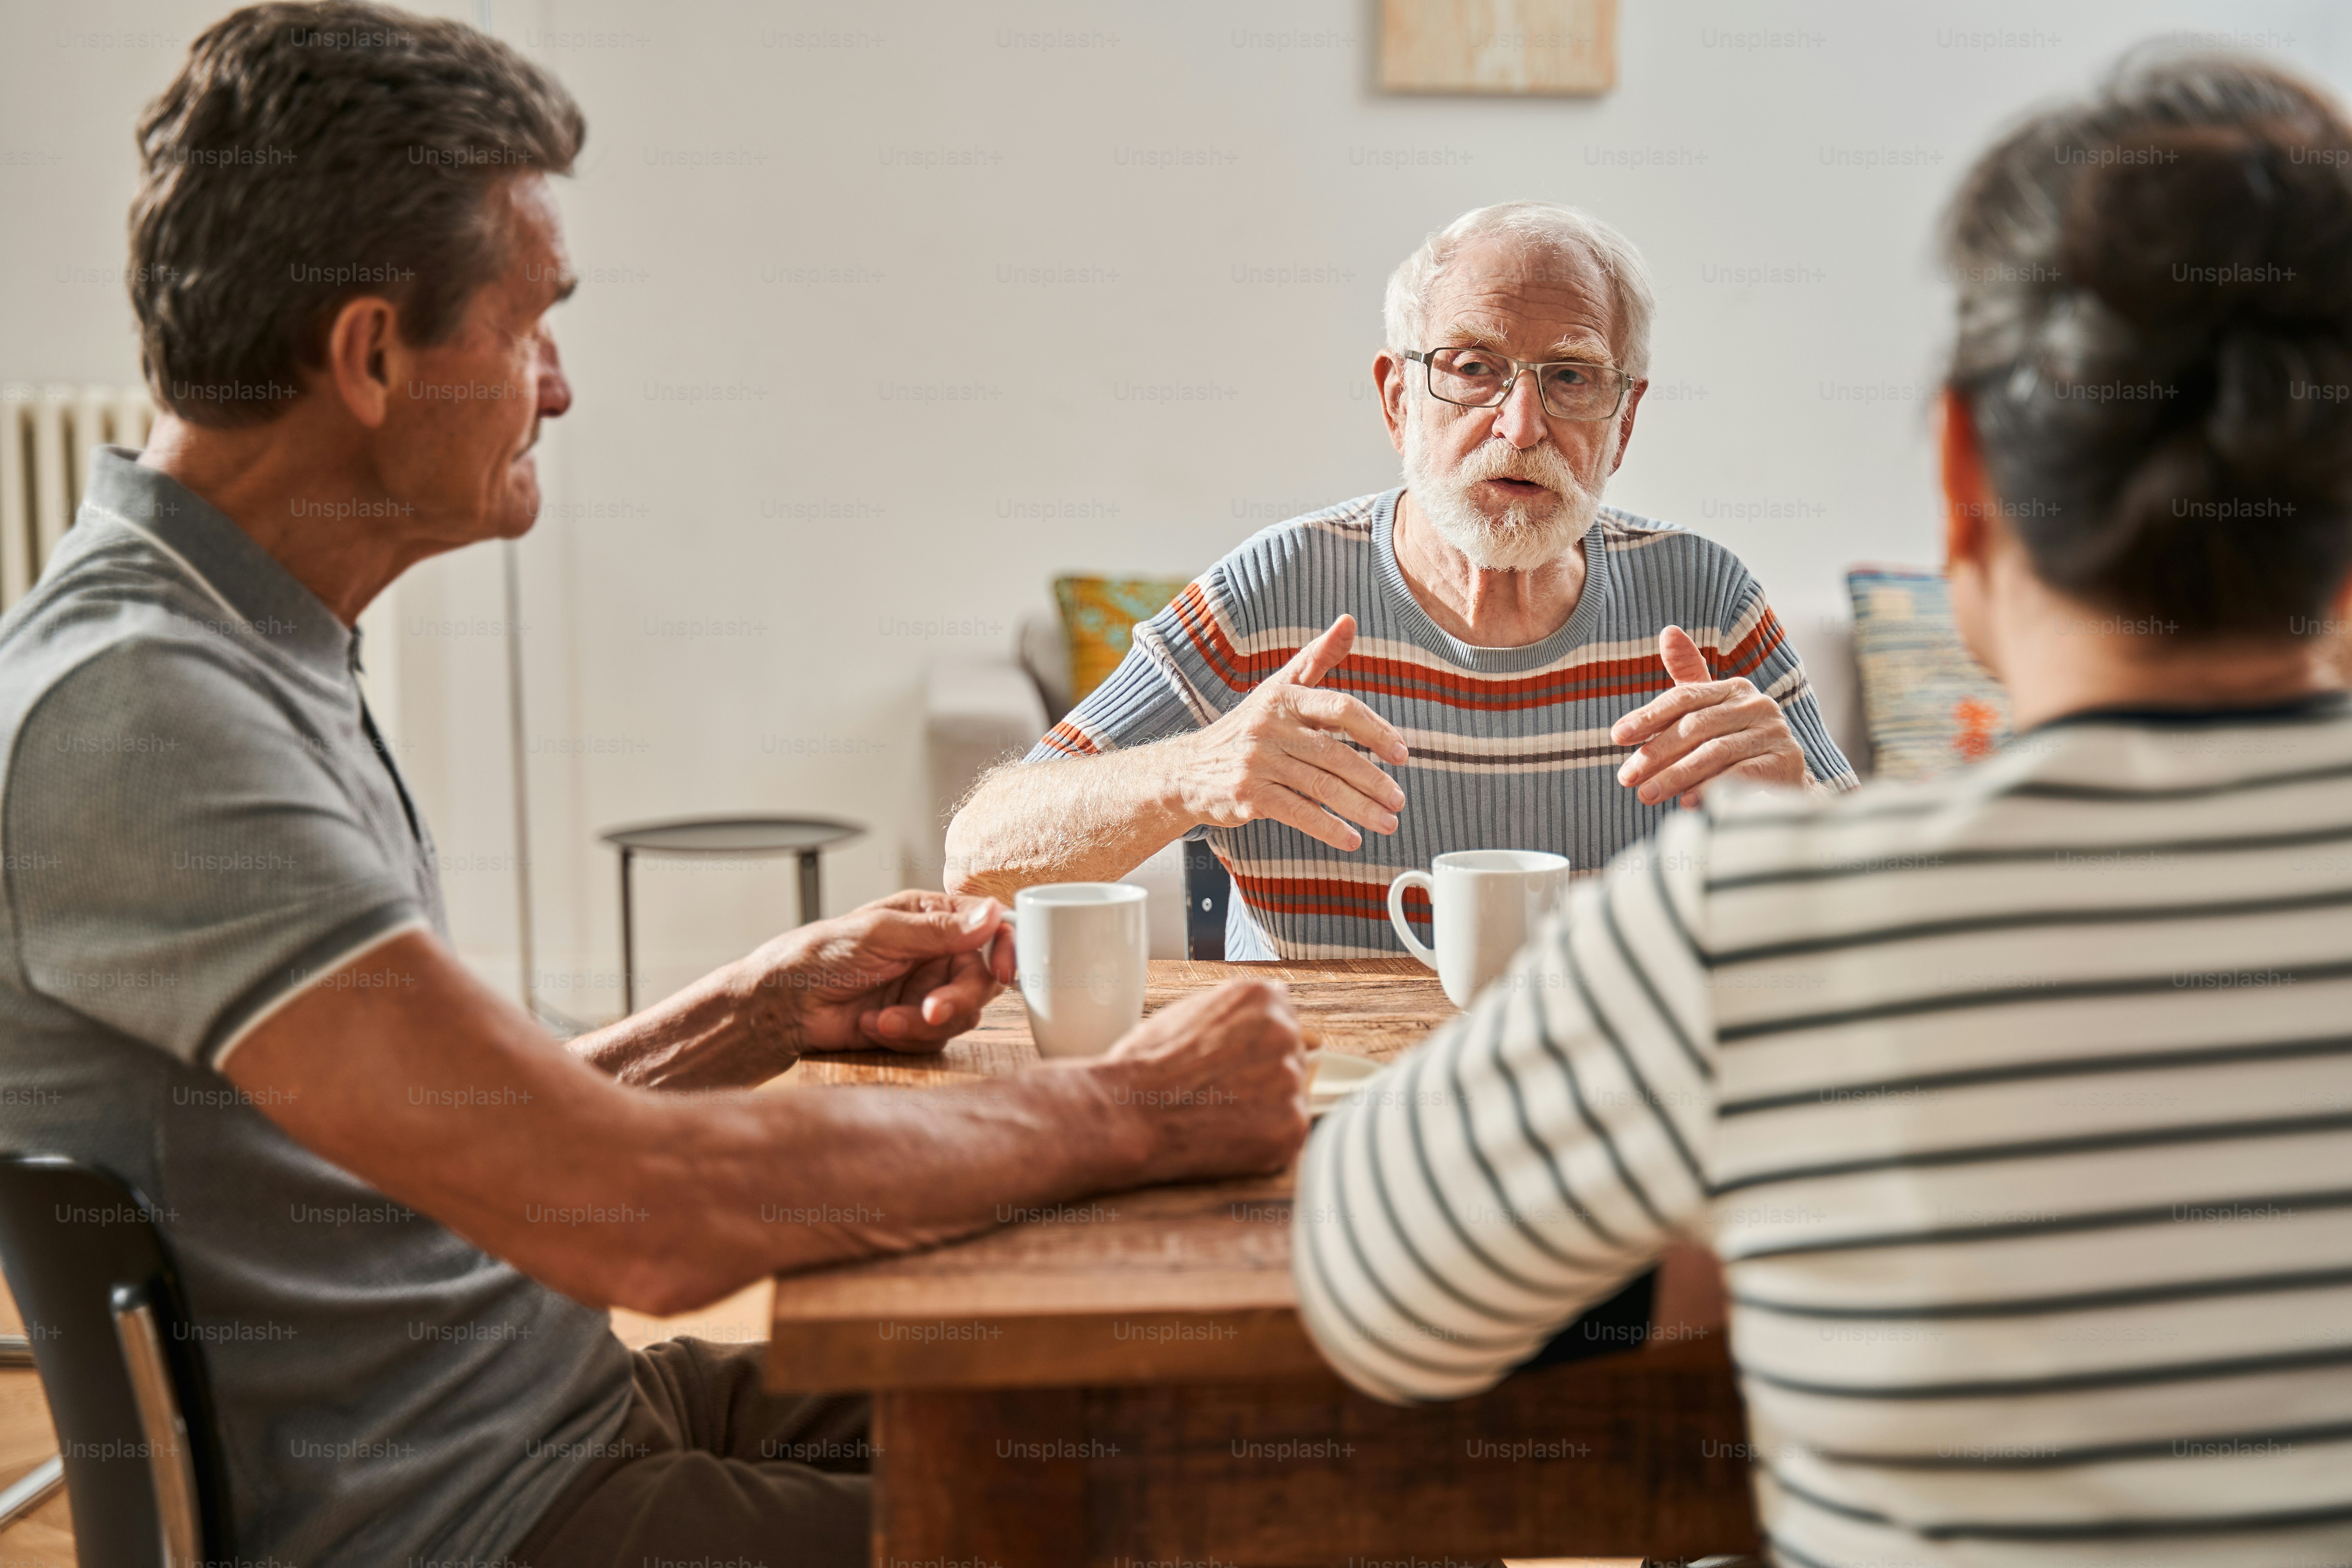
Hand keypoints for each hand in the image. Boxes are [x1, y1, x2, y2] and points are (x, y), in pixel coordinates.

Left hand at [748, 891, 1014, 1053]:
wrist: (786, 1007)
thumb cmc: (820, 956)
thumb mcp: (880, 933)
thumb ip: (938, 929)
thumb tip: (991, 915)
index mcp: (932, 917)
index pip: (989, 927)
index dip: (1005, 949)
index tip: (1003, 972)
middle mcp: (937, 953)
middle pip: (982, 980)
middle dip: (956, 1000)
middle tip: (930, 1010)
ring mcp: (928, 990)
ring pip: (963, 1015)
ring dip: (922, 1024)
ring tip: (882, 1020)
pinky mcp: (916, 1025)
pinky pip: (936, 1039)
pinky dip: (906, 1038)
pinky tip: (873, 1026)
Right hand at [1098, 979, 1309, 1182]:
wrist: (1127, 1115)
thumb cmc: (1146, 1066)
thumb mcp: (1189, 1011)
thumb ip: (1236, 1007)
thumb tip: (1276, 999)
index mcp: (1261, 997)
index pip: (1282, 1020)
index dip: (1252, 1048)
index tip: (1229, 1065)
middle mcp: (1284, 1032)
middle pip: (1290, 1055)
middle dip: (1262, 1075)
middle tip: (1218, 1092)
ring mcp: (1291, 1079)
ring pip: (1290, 1094)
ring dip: (1264, 1106)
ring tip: (1218, 1113)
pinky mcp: (1293, 1125)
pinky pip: (1289, 1130)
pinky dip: (1264, 1137)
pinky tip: (1227, 1134)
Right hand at [1172, 614, 1409, 851]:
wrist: (1188, 770)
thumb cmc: (1247, 728)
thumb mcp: (1279, 687)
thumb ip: (1317, 657)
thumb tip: (1349, 621)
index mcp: (1283, 697)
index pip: (1340, 708)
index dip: (1375, 730)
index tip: (1401, 753)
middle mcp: (1270, 726)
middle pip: (1335, 754)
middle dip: (1373, 780)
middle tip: (1399, 799)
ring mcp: (1257, 761)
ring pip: (1321, 786)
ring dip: (1360, 807)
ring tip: (1388, 822)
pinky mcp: (1248, 794)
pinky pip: (1298, 812)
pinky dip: (1329, 827)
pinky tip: (1352, 839)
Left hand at [1611, 626, 1807, 807]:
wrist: (1783, 779)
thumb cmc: (1735, 742)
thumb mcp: (1709, 709)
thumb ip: (1687, 677)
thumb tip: (1668, 631)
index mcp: (1734, 689)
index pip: (1683, 698)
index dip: (1648, 716)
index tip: (1616, 736)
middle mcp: (1757, 705)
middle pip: (1695, 726)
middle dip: (1656, 752)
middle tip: (1626, 777)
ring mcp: (1773, 733)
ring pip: (1714, 752)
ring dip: (1675, 776)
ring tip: (1646, 794)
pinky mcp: (1783, 762)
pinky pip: (1740, 775)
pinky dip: (1710, 788)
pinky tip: (1686, 802)